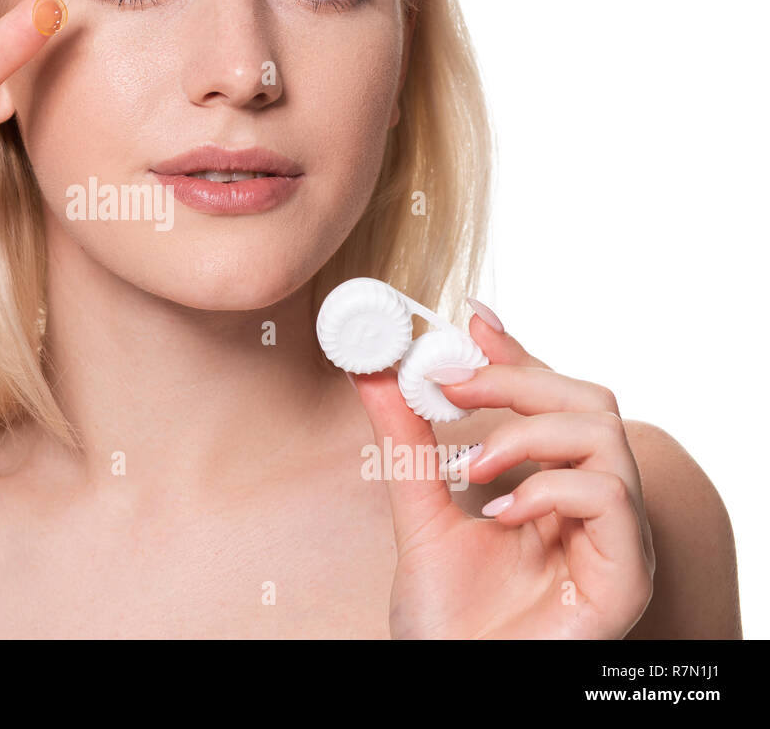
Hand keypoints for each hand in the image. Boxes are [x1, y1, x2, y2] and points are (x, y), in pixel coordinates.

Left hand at [346, 309, 654, 637]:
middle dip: (518, 379)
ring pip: (604, 437)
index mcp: (553, 488)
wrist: (457, 681)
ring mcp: (616, 541)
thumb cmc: (450, 619)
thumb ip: (405, 445)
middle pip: (589, 402)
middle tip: (452, 382)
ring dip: (527, 434)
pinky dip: (549, 489)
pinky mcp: (626, 577)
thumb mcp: (420, 514)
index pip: (552, 401)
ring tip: (472, 466)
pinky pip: (610, 497)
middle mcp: (594, 507)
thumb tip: (373, 372)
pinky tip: (501, 513)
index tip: (471, 320)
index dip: (518, 355)